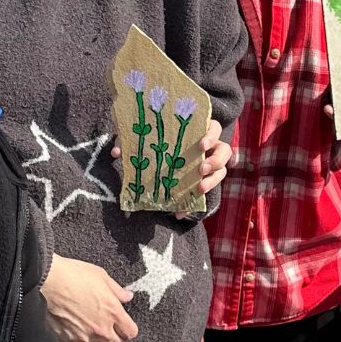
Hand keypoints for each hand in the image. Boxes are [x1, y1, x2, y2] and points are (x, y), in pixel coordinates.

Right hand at [41, 255, 137, 341]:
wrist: (45, 280)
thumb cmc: (73, 274)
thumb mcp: (100, 275)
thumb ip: (116, 289)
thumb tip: (127, 296)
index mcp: (113, 312)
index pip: (131, 332)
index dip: (128, 329)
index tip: (122, 325)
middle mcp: (101, 329)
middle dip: (116, 339)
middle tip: (109, 332)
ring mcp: (83, 337)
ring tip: (94, 339)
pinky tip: (77, 340)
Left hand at [110, 114, 230, 195]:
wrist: (163, 161)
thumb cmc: (158, 142)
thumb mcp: (147, 140)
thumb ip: (134, 143)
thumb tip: (116, 152)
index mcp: (198, 132)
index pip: (213, 128)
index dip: (211, 135)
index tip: (201, 145)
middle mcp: (210, 148)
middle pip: (224, 150)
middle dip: (215, 160)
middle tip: (201, 168)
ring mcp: (210, 165)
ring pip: (223, 171)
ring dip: (213, 180)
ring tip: (199, 187)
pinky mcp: (203, 184)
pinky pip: (205, 194)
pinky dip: (192, 205)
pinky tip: (180, 214)